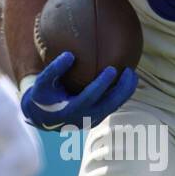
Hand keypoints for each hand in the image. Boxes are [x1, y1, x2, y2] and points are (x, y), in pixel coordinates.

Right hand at [20, 52, 137, 131]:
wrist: (41, 117)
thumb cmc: (41, 95)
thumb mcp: (42, 83)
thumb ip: (53, 69)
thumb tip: (69, 54)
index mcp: (70, 110)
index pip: (90, 97)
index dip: (101, 84)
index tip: (112, 69)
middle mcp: (84, 118)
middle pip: (108, 104)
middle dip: (122, 89)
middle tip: (130, 72)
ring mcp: (92, 120)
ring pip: (113, 107)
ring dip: (125, 92)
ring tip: (133, 75)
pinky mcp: (96, 119)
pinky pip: (111, 106)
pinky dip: (120, 95)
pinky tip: (126, 80)